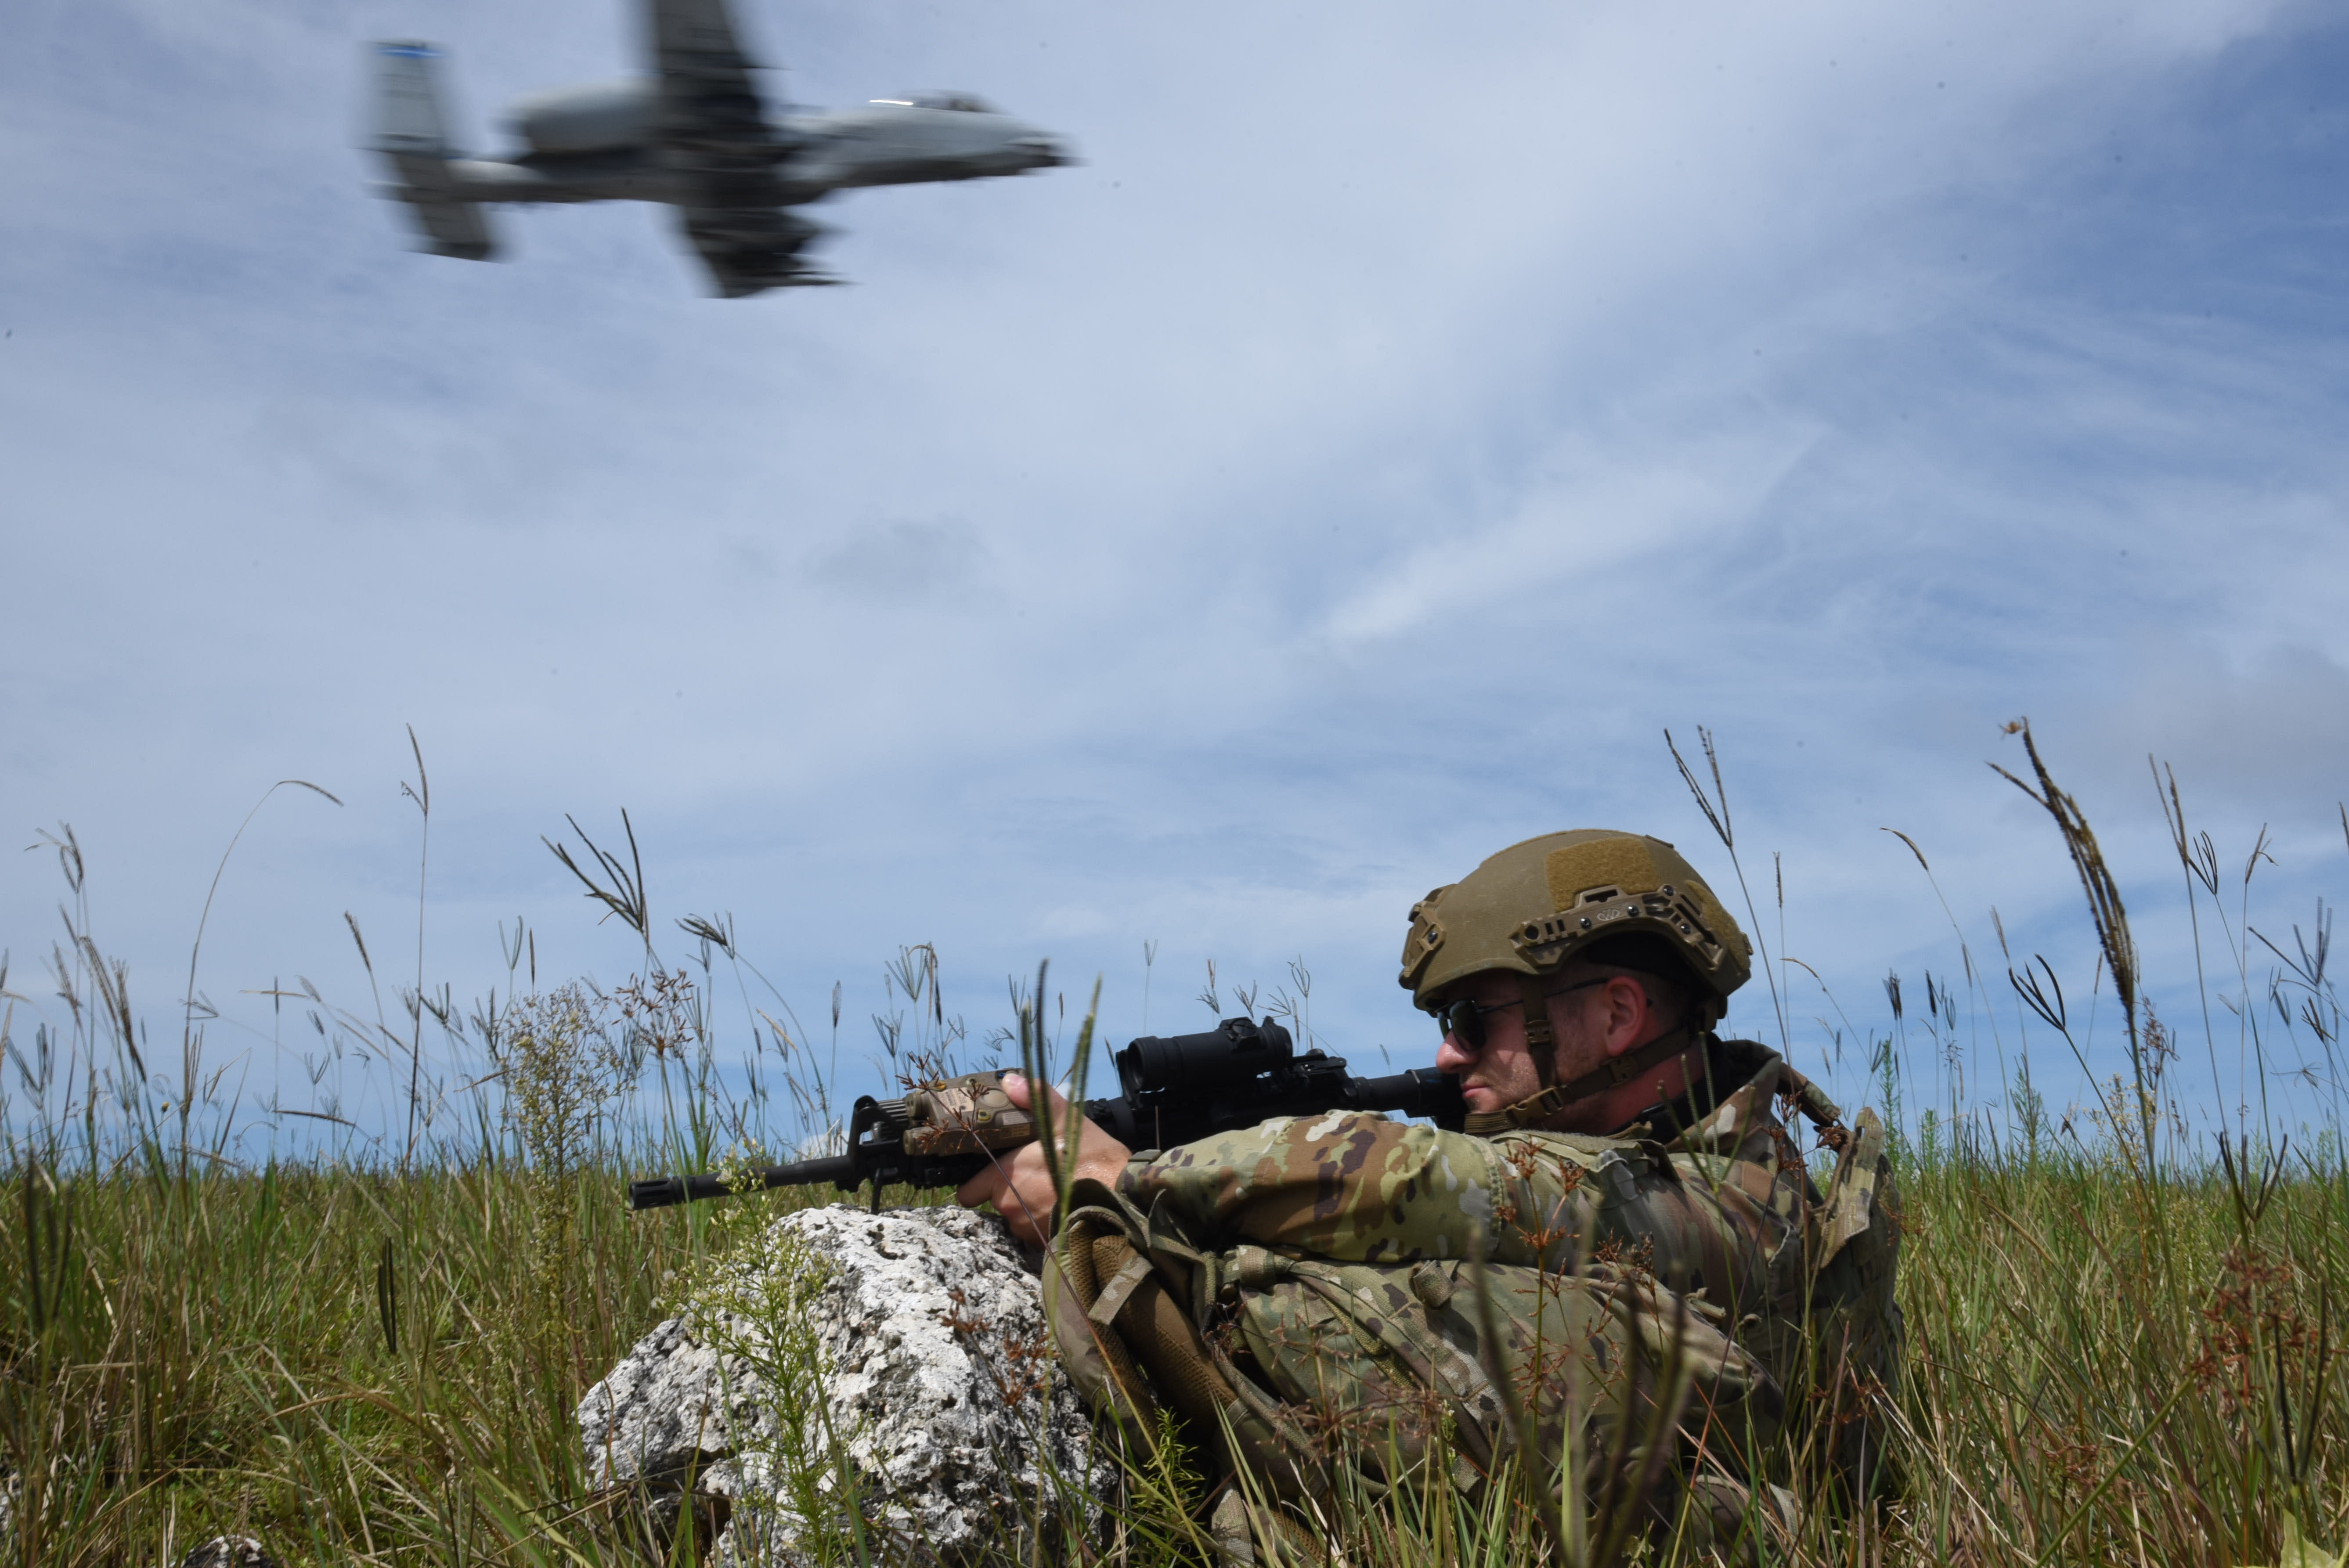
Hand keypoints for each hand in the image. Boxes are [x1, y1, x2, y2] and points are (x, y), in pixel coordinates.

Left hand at [954, 1071, 1129, 1246]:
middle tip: (1036, 1177)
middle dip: (1011, 1192)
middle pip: (997, 1202)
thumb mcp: (1066, 1121)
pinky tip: (1063, 1208)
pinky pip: (1035, 1233)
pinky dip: (1046, 1222)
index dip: (979, 1183)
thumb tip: (1009, 1080)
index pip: (969, 1191)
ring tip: (1053, 1192)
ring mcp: (1027, 1229)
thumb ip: (1035, 1099)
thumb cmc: (1092, 1159)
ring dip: (1029, 1208)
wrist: (1124, 1198)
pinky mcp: (1045, 1245)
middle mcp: (1009, 1207)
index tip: (993, 1174)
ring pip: (1017, 1218)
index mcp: (1005, 1177)